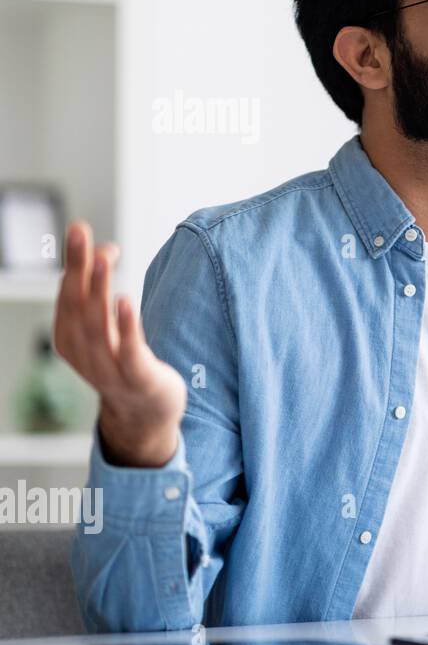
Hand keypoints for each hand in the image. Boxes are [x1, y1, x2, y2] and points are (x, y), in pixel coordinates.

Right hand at [53, 221, 186, 466]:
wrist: (145, 414)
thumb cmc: (124, 362)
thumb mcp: (105, 328)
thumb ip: (100, 293)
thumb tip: (102, 249)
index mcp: (69, 338)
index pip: (66, 295)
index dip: (74, 263)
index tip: (82, 230)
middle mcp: (83, 352)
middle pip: (78, 304)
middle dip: (78, 267)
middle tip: (81, 232)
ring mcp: (109, 367)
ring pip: (99, 325)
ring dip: (98, 288)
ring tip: (103, 258)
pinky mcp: (138, 377)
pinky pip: (129, 350)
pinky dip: (125, 326)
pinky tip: (126, 300)